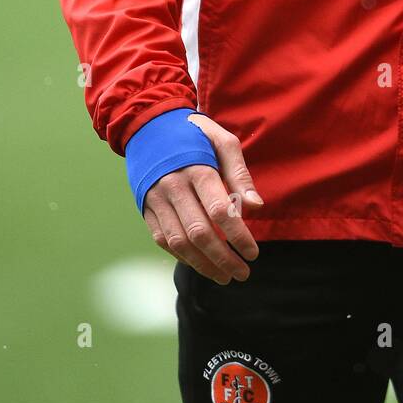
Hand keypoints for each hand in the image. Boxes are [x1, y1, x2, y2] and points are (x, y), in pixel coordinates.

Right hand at [142, 114, 263, 284]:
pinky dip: (182, 257)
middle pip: (199, 232)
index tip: (253, 253)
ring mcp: (156, 199)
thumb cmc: (194, 134)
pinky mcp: (146, 208)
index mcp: (196, 168)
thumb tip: (256, 206)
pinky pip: (162, 240)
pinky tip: (201, 264)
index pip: (220, 210)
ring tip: (225, 276)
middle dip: (223, 258)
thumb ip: (239, 173)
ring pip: (179, 242)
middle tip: (243, 273)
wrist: (148, 125)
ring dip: (203, 265)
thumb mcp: (222, 141)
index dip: (238, 235)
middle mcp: (173, 186)